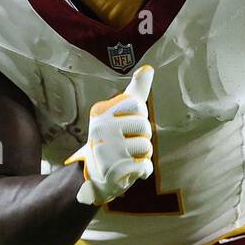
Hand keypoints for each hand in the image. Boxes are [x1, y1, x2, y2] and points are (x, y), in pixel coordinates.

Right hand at [65, 65, 153, 206]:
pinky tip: (128, 171)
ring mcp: (106, 149)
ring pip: (147, 147)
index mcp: (100, 112)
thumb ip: (135, 92)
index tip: (124, 126)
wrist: (95, 176)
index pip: (138, 105)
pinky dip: (142, 171)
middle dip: (142, 138)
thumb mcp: (121, 113)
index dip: (138, 117)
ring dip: (143, 156)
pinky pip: (145, 167)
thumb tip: (149, 68)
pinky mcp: (114, 170)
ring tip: (126, 158)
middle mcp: (99, 128)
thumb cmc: (113, 140)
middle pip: (145, 126)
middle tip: (125, 145)